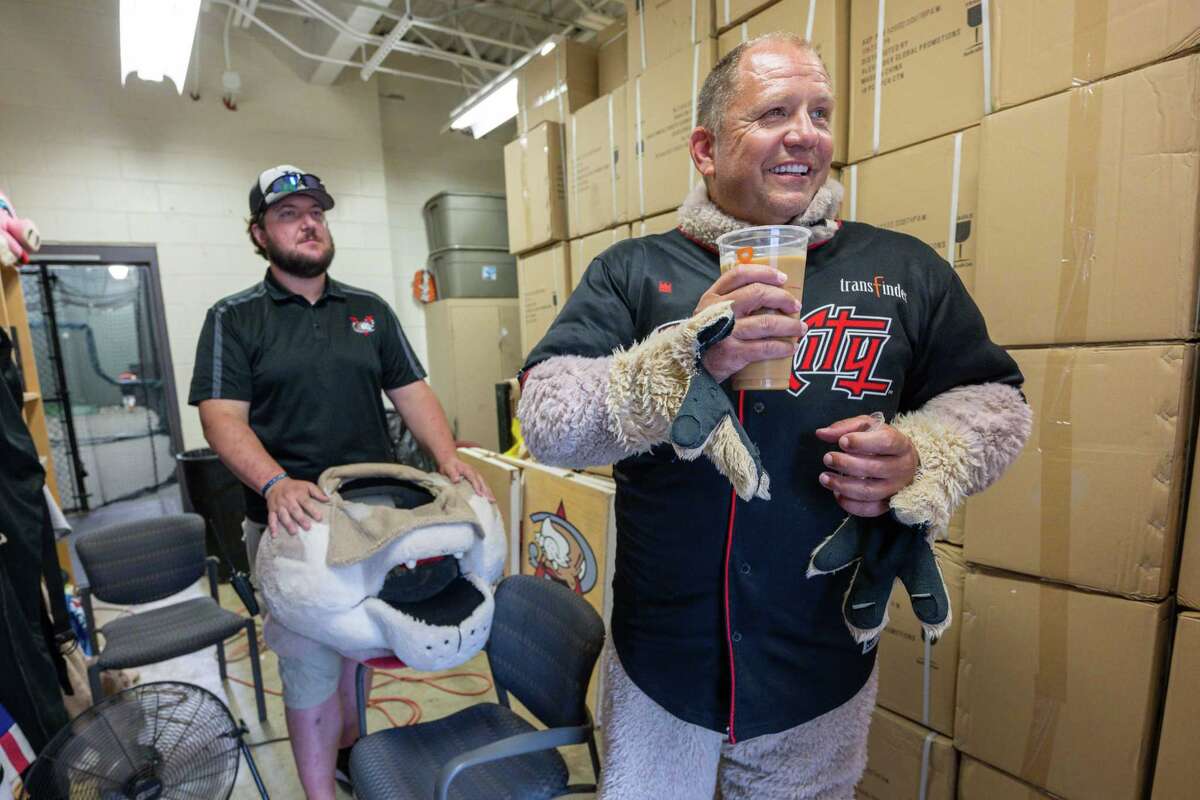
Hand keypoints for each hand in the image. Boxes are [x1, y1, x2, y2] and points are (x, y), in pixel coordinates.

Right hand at [267, 478, 328, 536]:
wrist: (276, 483)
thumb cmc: (295, 486)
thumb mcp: (307, 485)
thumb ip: (317, 492)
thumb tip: (328, 499)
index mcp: (298, 493)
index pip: (306, 502)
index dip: (312, 510)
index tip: (319, 518)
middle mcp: (288, 499)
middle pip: (294, 510)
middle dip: (301, 519)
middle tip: (307, 527)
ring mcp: (279, 505)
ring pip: (283, 515)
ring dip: (288, 524)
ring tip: (294, 532)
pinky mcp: (272, 510)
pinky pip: (271, 519)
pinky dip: (272, 527)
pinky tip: (275, 535)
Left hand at [439, 457, 493, 500]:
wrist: (450, 460)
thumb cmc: (449, 465)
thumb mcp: (448, 468)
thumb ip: (452, 474)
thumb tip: (456, 480)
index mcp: (468, 469)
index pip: (474, 478)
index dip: (477, 486)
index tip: (480, 494)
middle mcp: (474, 472)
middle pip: (482, 482)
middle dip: (487, 491)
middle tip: (491, 500)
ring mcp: (476, 475)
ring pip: (484, 483)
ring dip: (488, 492)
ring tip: (492, 500)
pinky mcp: (475, 478)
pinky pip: (482, 484)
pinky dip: (486, 491)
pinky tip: (488, 497)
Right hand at [694, 264, 807, 382]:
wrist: (687, 366)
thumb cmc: (704, 336)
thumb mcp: (707, 312)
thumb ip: (728, 300)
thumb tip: (766, 293)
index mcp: (713, 296)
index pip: (740, 274)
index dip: (764, 272)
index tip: (782, 278)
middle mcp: (719, 310)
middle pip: (758, 294)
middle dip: (783, 298)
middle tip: (796, 305)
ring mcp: (726, 332)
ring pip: (767, 323)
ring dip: (790, 326)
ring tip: (800, 328)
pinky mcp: (733, 353)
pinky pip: (765, 348)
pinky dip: (782, 347)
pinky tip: (790, 348)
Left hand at [815, 415, 918, 516]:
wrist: (902, 461)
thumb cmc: (881, 440)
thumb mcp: (868, 426)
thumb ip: (845, 427)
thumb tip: (821, 433)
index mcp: (901, 444)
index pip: (886, 442)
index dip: (862, 442)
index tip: (842, 442)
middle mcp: (902, 468)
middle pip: (874, 468)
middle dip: (846, 464)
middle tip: (827, 458)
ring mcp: (896, 488)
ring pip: (869, 491)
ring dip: (843, 486)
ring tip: (825, 478)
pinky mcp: (888, 503)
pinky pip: (869, 509)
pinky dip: (850, 504)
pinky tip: (837, 493)